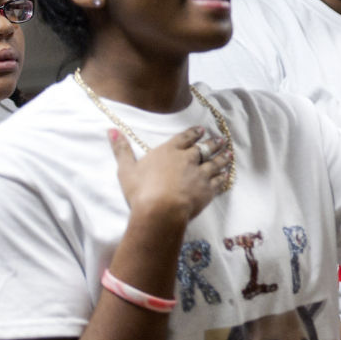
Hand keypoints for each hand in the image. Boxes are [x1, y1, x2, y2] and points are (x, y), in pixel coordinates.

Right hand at [110, 126, 230, 224]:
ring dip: (222, 158)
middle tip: (221, 140)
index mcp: (169, 152)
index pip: (184, 138)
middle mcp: (188, 159)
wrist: (161, 209)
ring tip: (228, 154)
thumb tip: (112, 130)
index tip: (201, 130)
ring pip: (214, 163)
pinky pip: (218, 181)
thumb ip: (121, 149)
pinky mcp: (207, 190)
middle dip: (212, 143)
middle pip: (203, 148)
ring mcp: (200, 174)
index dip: (193, 133)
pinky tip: (226, 175)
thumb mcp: (126, 169)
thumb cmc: (141, 190)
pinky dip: (223, 177)